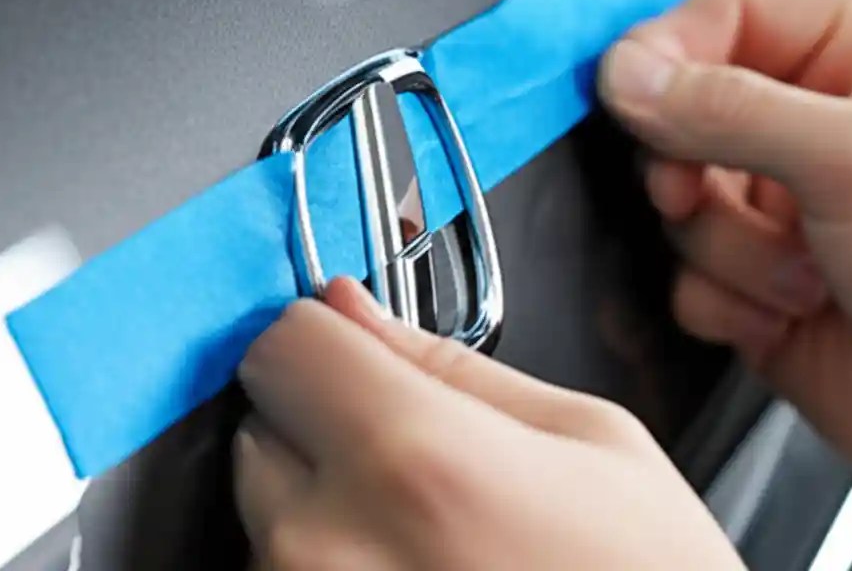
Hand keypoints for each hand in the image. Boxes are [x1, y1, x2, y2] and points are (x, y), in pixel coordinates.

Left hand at [235, 278, 743, 569]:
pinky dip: (335, 564)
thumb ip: (451, 365)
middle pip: (262, 427)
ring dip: (327, 509)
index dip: (328, 340)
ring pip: (267, 513)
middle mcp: (328, 545)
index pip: (279, 343)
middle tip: (421, 469)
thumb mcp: (590, 440)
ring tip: (434, 541)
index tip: (360, 360)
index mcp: (411, 458)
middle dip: (325, 426)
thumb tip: (353, 306)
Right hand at [598, 0, 851, 544]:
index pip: (722, 12)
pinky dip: (725, 299)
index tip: (629, 100)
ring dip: (726, 250)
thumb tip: (633, 76)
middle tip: (708, 196)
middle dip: (691, 170)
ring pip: (679, 199)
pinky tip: (791, 311)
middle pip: (683, 107)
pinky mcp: (760, 273)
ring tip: (802, 274)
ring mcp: (788, 200)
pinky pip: (685, 270)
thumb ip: (730, 108)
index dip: (664, 54)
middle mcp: (822, 117)